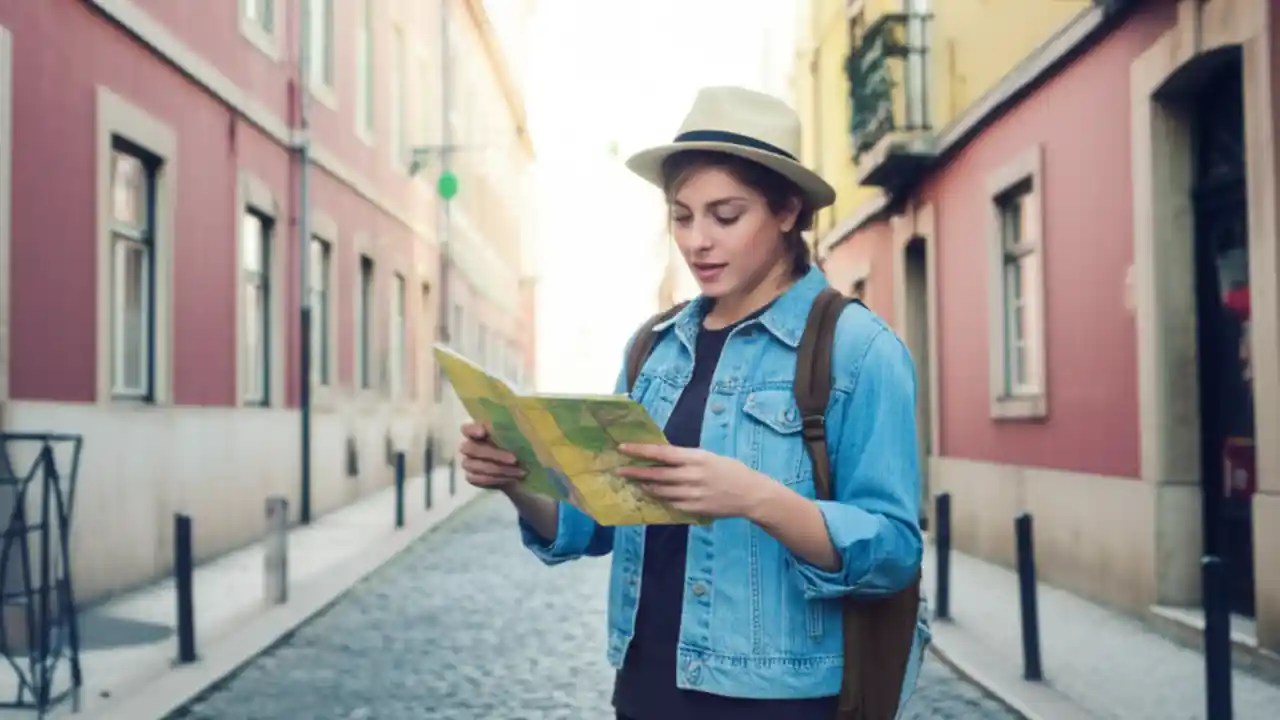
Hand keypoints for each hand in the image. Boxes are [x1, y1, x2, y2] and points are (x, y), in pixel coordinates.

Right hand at [458, 422, 524, 489]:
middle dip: (494, 454)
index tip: (483, 432)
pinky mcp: (471, 477)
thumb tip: (512, 425)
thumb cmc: (519, 446)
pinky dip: (496, 479)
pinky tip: (512, 478)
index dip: (472, 430)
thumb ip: (509, 430)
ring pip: (474, 465)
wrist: (521, 468)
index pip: (467, 428)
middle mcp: (469, 445)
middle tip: (515, 459)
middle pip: (471, 448)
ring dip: (499, 469)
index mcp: (478, 430)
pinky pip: (478, 479)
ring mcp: (468, 462)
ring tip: (519, 471)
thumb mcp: (517, 435)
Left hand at [616, 443, 775, 519]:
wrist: (750, 494)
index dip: (640, 451)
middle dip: (635, 471)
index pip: (661, 453)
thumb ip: (686, 458)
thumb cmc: (730, 470)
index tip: (623, 448)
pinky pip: (671, 503)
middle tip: (619, 470)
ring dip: (646, 486)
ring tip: (635, 482)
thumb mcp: (708, 457)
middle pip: (656, 473)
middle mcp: (692, 475)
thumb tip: (662, 457)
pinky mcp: (694, 509)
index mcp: (695, 457)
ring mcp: (692, 494)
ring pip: (660, 490)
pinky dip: (661, 498)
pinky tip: (654, 494)